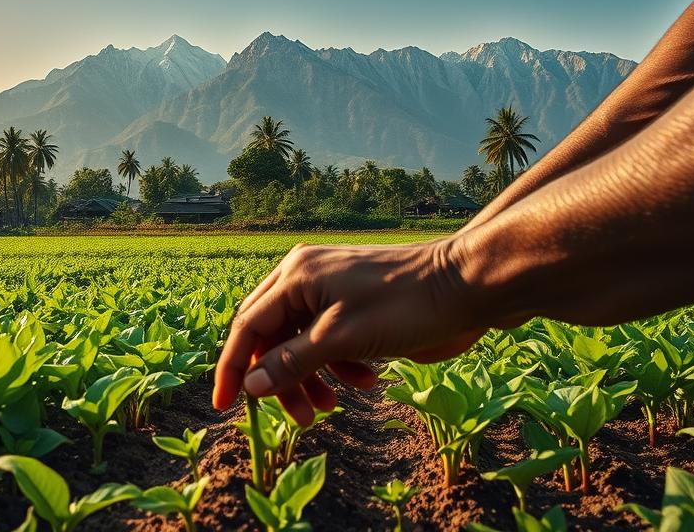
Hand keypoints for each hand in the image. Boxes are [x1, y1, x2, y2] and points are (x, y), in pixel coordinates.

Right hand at [211, 240, 487, 425]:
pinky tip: (367, 382)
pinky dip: (340, 367)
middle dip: (279, 379)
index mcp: (296, 276)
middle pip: (271, 336)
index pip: (248, 326)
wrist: (469, 286)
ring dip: (311, 379)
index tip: (224, 406)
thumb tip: (251, 386)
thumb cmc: (406, 304)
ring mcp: (332, 292)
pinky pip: (330, 342)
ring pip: (301, 344)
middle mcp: (307, 278)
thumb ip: (292, 362)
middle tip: (299, 418)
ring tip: (332, 408)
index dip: (233, 368)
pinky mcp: (356, 308)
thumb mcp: (342, 338)